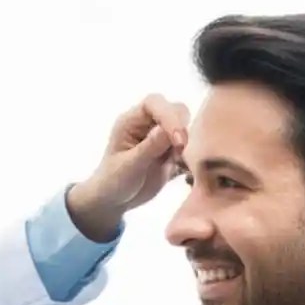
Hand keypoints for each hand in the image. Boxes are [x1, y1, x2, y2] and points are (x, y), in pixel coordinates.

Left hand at [67, 93, 189, 240]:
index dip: (169, 116)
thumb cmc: (113, 181)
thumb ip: (150, 147)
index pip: (153, 103)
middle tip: (180, 152)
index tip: (178, 139)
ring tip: (177, 162)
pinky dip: (191, 153)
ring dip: (188, 142)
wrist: (114, 200)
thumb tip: (169, 129)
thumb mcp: (129, 166)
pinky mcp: (171, 150)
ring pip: (185, 126)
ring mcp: (160, 136)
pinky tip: (183, 168)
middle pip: (175, 110)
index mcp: (131, 121)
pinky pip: (189, 144)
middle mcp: (147, 123)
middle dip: (182, 128)